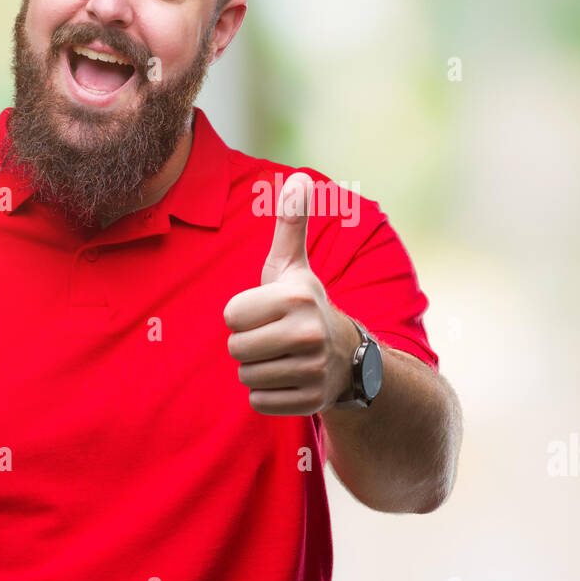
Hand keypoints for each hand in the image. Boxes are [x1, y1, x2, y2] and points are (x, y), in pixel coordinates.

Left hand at [223, 171, 356, 415]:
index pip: (231, 315)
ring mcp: (312, 370)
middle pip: (236, 348)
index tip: (266, 312)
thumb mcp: (294, 266)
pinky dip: (269, 394)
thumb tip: (297, 178)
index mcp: (296, 298)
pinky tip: (289, 379)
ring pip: (246, 377)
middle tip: (274, 337)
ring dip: (257, 369)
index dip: (243, 314)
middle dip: (248, 344)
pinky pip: (260, 402)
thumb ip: (289, 224)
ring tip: (282, 357)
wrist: (348, 357)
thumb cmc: (305, 306)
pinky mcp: (310, 400)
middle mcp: (307, 334)